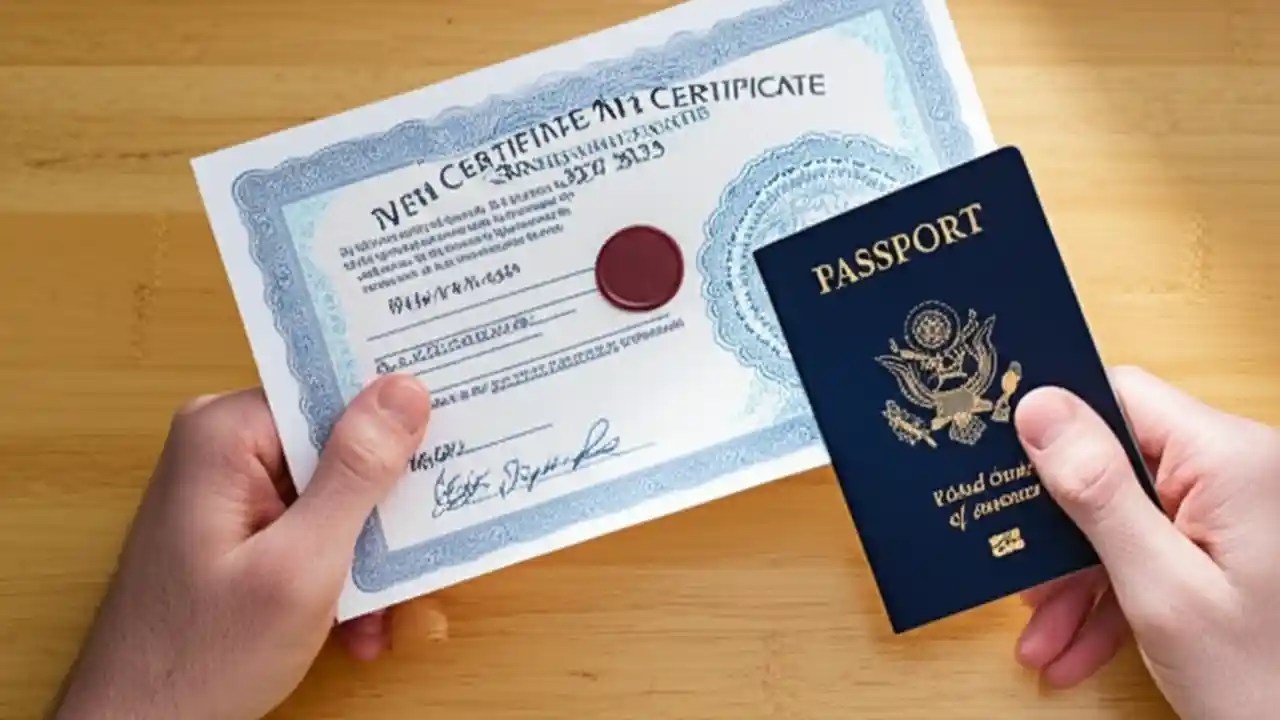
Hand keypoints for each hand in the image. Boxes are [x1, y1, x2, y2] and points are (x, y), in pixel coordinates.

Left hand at [53, 375, 431, 719]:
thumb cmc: (201, 658)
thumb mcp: (302, 565)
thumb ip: (356, 474)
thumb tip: (405, 390)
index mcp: (226, 433)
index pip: (335, 394)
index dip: (395, 424)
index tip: (443, 453)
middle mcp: (223, 448)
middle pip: (341, 447)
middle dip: (382, 512)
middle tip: (414, 559)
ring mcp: (229, 490)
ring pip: (336, 496)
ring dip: (367, 556)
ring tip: (378, 614)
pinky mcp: (239, 528)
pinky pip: (313, 528)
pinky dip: (340, 575)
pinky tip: (354, 626)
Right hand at [1012, 366, 1279, 718]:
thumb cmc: (1268, 682)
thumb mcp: (1161, 591)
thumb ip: (1099, 493)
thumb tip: (1040, 407)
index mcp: (1230, 460)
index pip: (1120, 397)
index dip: (1053, 425)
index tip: (999, 464)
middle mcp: (1238, 472)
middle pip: (1115, 466)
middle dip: (1060, 534)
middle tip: (1017, 581)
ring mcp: (1235, 513)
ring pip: (1126, 518)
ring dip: (1079, 580)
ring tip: (1042, 639)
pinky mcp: (1231, 548)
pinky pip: (1154, 552)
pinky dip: (1113, 598)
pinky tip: (1077, 647)